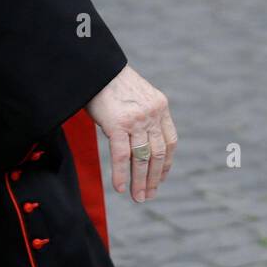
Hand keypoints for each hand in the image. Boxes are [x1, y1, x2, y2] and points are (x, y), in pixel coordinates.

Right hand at [87, 64, 176, 202]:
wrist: (97, 68)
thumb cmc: (113, 83)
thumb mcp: (139, 97)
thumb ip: (145, 117)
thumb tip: (142, 146)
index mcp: (160, 106)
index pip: (170, 141)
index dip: (166, 163)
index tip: (160, 178)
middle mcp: (152, 114)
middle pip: (158, 154)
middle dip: (153, 178)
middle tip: (148, 195)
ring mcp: (136, 119)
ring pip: (141, 158)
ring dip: (140, 182)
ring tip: (137, 197)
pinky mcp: (117, 124)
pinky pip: (121, 156)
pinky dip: (121, 174)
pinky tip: (120, 188)